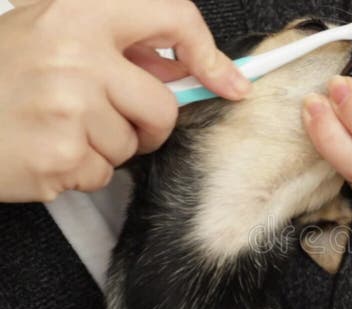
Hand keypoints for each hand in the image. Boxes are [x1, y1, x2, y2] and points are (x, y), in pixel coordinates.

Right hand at [0, 0, 250, 202]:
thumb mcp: (46, 32)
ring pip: (134, 144)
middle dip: (147, 123)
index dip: (209, 54)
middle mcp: (76, 55)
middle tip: (109, 119)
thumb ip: (112, 42)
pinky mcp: (61, 156)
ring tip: (58, 128)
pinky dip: (82, 171)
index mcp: (76, 11)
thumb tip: (178, 68)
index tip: (229, 82)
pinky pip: (104, 173)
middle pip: (163, 106)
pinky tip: (45, 149)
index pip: (171, 16)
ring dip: (107, 146)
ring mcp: (69, 108)